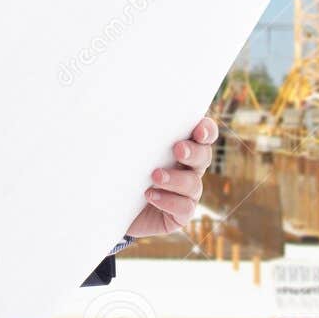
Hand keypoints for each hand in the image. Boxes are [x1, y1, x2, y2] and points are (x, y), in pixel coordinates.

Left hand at [124, 115, 215, 238]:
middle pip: (203, 156)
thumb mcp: (123, 148)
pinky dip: (169, 201)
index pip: (203, 134)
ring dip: (176, 179)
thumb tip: (112, 103)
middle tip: (178, 149)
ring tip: (154, 175)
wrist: (111, 207)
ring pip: (193, 184)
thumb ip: (129, 131)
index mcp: (181, 146)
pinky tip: (151, 196)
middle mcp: (188, 168)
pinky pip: (184, 208)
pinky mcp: (179, 214)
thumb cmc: (119, 168)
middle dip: (193, 152)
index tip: (198, 129)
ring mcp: (186, 193)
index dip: (206, 130)